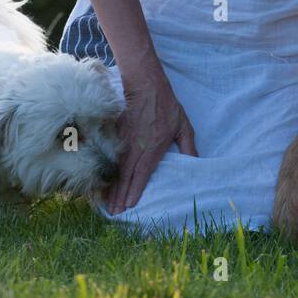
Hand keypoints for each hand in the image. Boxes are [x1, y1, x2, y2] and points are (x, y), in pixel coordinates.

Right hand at [105, 69, 196, 213]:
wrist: (145, 84)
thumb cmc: (166, 105)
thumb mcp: (183, 125)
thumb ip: (189, 146)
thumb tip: (195, 162)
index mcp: (154, 146)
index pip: (143, 173)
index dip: (135, 190)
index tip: (130, 205)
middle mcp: (137, 146)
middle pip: (126, 175)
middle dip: (120, 195)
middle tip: (115, 212)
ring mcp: (124, 140)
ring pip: (116, 168)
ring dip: (111, 187)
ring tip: (107, 204)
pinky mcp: (115, 134)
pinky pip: (110, 157)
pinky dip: (105, 172)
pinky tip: (102, 183)